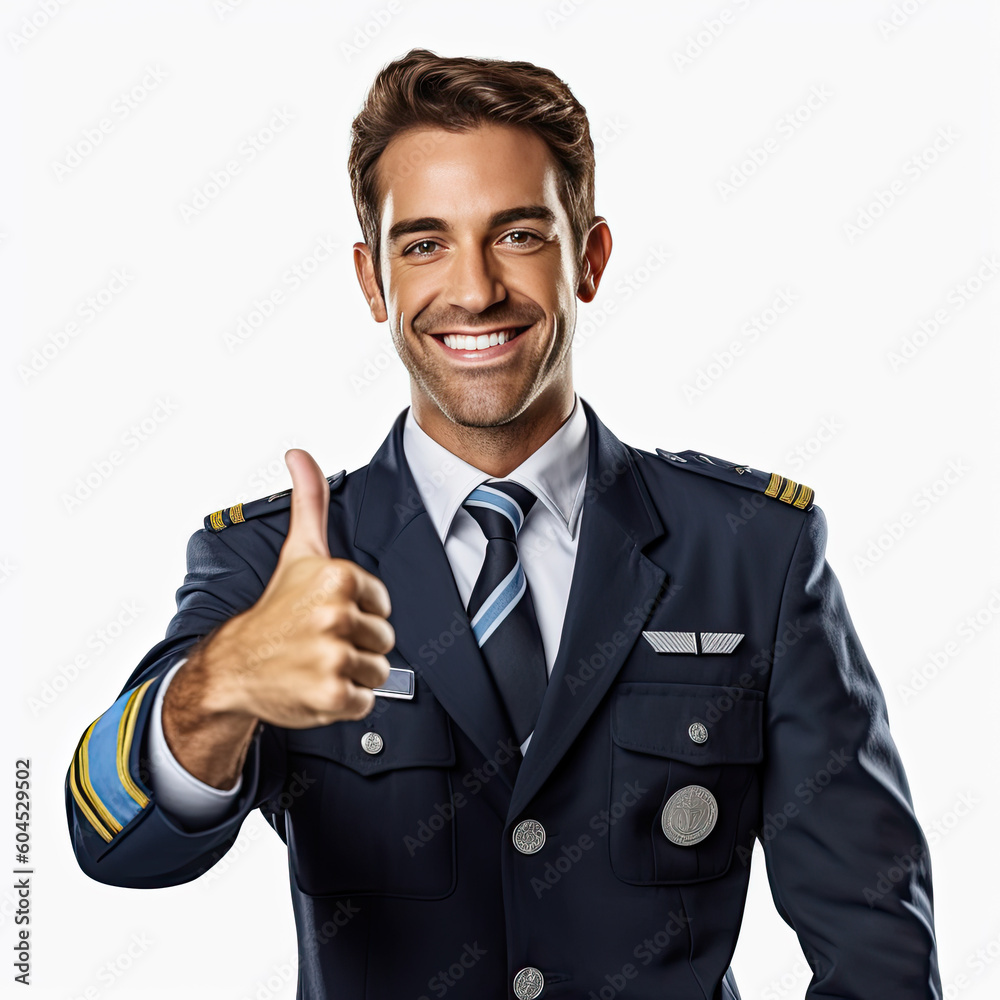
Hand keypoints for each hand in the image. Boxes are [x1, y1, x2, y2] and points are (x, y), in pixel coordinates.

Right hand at [197, 449, 393, 727]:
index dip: (359, 611)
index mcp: (338, 577)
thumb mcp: (299, 552)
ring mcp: (332, 657)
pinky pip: (366, 701)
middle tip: (320, 640)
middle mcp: (336, 615)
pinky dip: (346, 701)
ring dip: (352, 673)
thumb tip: (299, 454)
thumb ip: (310, 501)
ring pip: (379, 671)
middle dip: (357, 643)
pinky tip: (317, 685)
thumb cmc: (276, 608)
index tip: (326, 612)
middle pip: (384, 638)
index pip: (383, 604)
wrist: (235, 665)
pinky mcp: (331, 696)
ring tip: (318, 662)